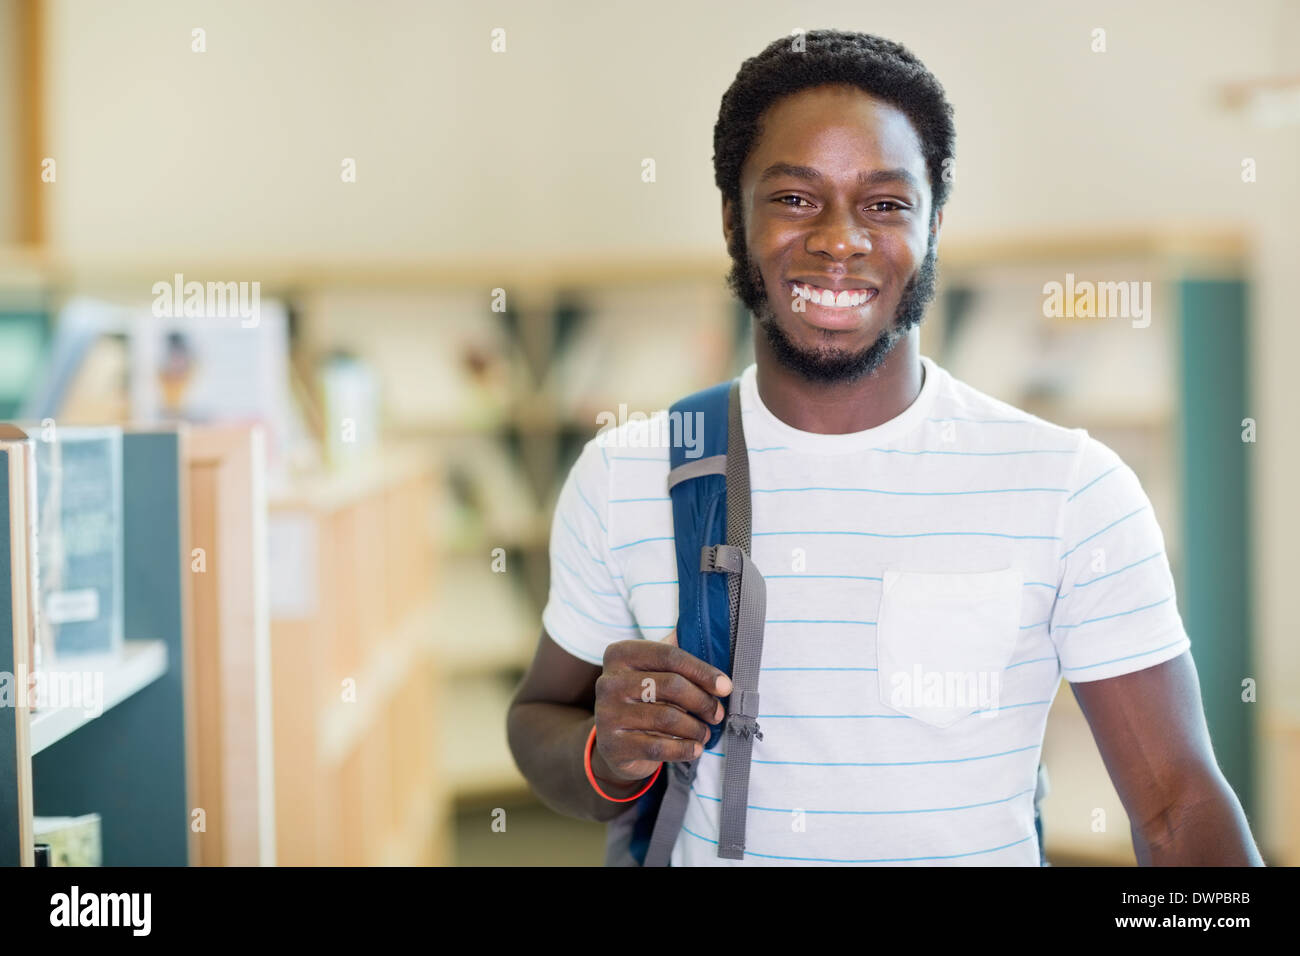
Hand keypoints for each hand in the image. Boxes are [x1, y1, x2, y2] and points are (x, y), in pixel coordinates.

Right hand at [592, 631, 732, 782]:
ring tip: (705, 732)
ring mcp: (607, 714)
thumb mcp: (652, 670)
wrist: (614, 743)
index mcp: (620, 654)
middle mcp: (608, 681)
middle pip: (671, 685)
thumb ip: (673, 652)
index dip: (702, 670)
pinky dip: (684, 749)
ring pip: (667, 718)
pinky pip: (658, 747)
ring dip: (696, 728)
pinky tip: (695, 748)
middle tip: (717, 713)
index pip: (669, 655)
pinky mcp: (613, 745)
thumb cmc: (643, 699)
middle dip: (702, 701)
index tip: (725, 686)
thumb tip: (707, 630)